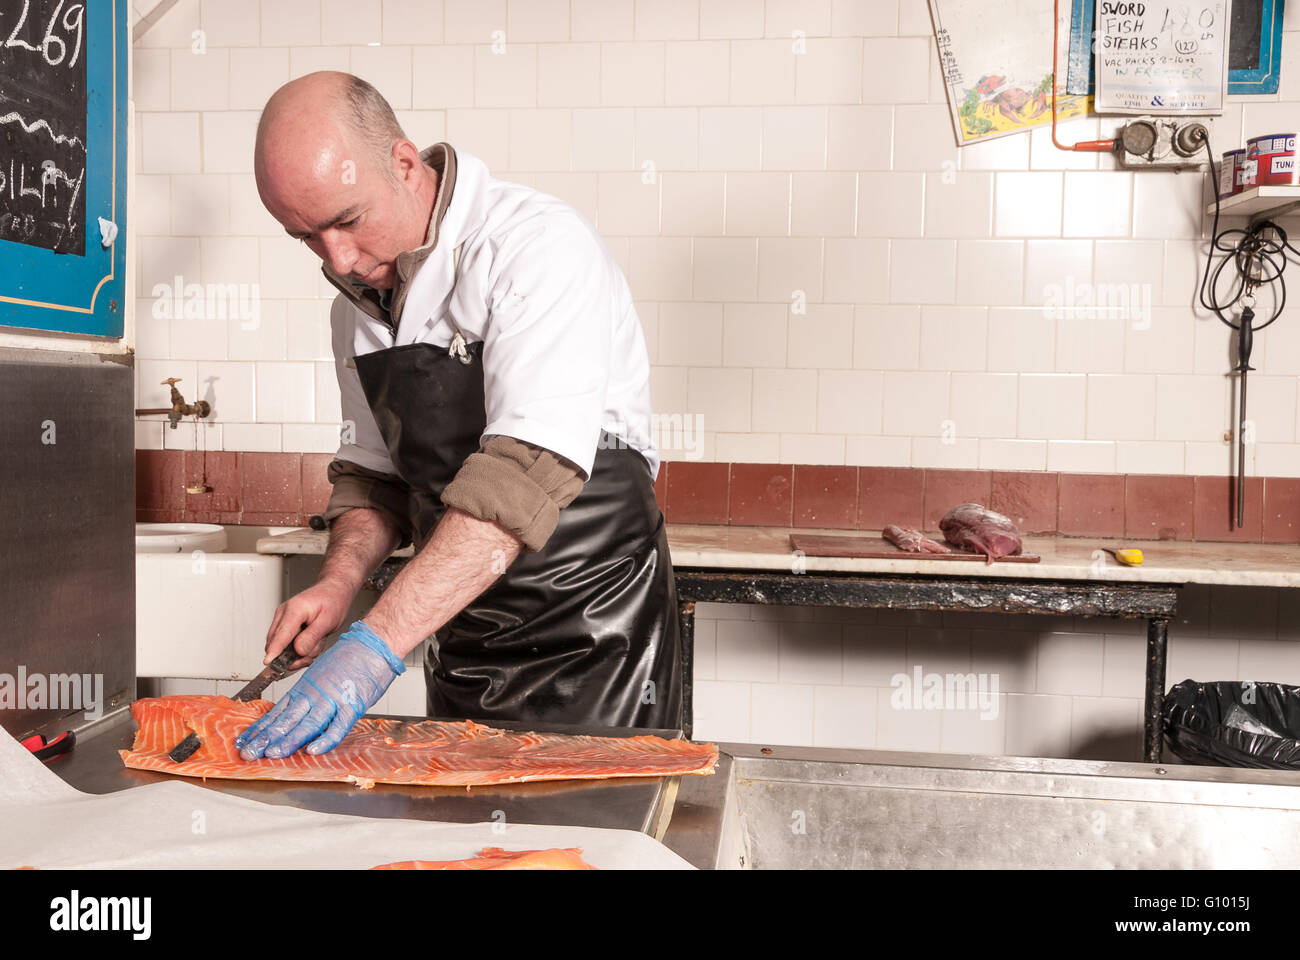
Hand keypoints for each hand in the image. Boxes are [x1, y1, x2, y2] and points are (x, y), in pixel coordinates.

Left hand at [234, 621, 403, 759]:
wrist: (374, 643)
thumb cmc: (351, 657)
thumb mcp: (320, 674)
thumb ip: (308, 694)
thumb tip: (293, 712)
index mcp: (305, 688)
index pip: (277, 712)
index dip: (260, 729)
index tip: (245, 741)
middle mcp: (314, 695)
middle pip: (286, 720)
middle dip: (266, 739)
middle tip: (249, 753)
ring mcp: (333, 700)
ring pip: (307, 724)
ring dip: (289, 740)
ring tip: (273, 753)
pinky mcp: (353, 705)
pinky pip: (338, 726)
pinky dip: (325, 739)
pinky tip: (312, 751)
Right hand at [263, 580, 353, 669]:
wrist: (334, 590)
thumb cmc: (333, 601)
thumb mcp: (328, 620)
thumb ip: (312, 637)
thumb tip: (299, 651)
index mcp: (295, 609)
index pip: (281, 634)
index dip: (274, 650)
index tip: (267, 662)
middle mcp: (284, 613)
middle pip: (276, 643)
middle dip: (292, 656)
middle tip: (309, 658)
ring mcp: (283, 618)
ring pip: (282, 646)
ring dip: (299, 652)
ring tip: (316, 642)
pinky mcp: (285, 624)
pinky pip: (287, 643)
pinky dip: (300, 647)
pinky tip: (312, 640)